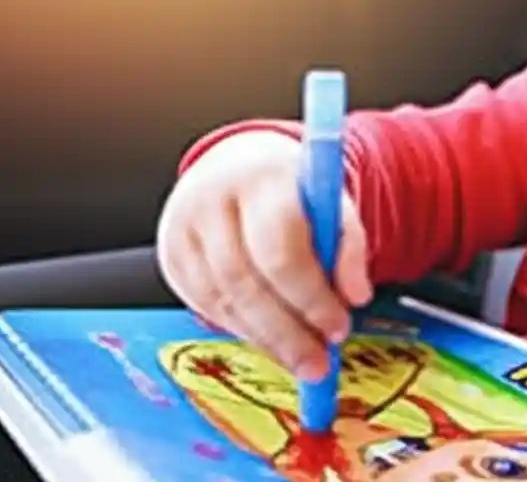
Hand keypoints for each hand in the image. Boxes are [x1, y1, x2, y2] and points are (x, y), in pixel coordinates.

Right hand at [156, 131, 372, 379]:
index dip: (310, 297)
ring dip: (265, 338)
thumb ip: (349, 246)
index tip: (338, 328)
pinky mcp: (170, 255)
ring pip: (222, 299)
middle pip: (244, 281)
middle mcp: (213, 200)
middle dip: (286, 330)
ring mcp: (183, 229)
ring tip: (301, 359)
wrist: (238, 166)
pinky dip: (241, 329)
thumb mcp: (331, 203)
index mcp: (263, 180)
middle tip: (317, 361)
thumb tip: (355, 296)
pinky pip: (204, 305)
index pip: (280, 249)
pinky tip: (269, 340)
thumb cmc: (292, 192)